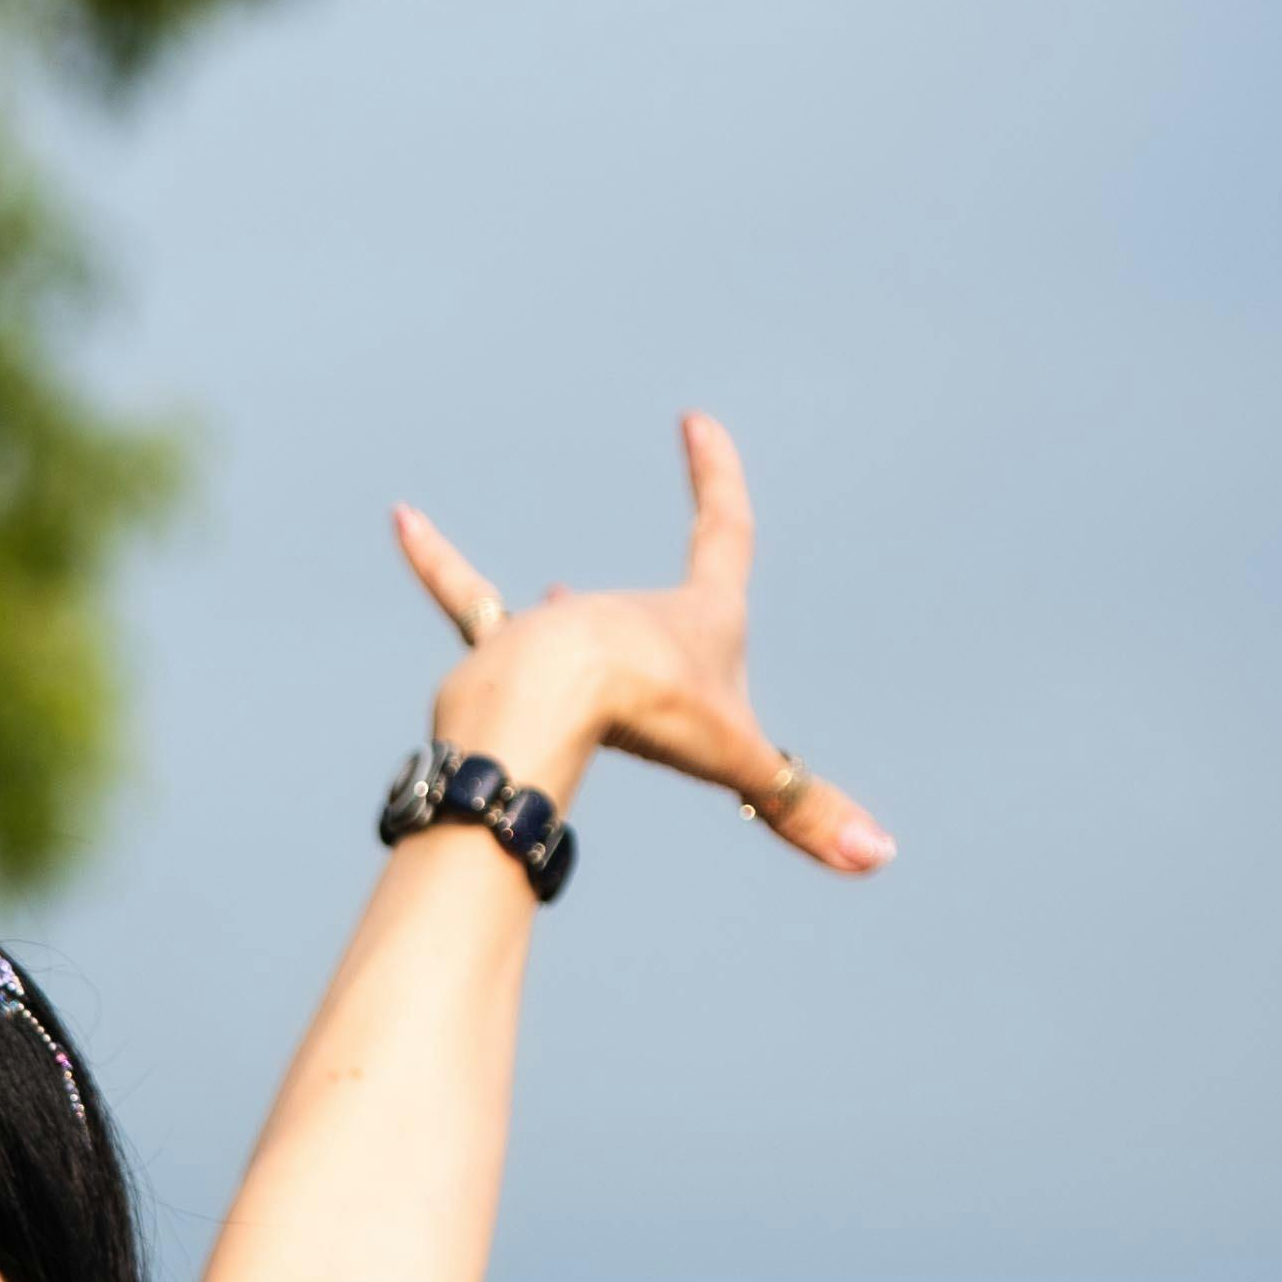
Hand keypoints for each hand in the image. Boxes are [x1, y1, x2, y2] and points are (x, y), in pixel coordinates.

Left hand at [393, 409, 889, 874]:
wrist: (555, 692)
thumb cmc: (651, 709)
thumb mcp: (741, 760)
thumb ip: (804, 810)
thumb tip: (879, 858)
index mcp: (698, 617)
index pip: (723, 532)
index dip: (716, 480)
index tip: (695, 423)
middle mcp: (629, 611)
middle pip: (655, 613)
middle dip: (663, 639)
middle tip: (662, 678)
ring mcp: (563, 626)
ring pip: (565, 617)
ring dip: (565, 618)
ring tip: (549, 604)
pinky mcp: (500, 647)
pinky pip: (465, 596)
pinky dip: (435, 560)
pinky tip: (401, 516)